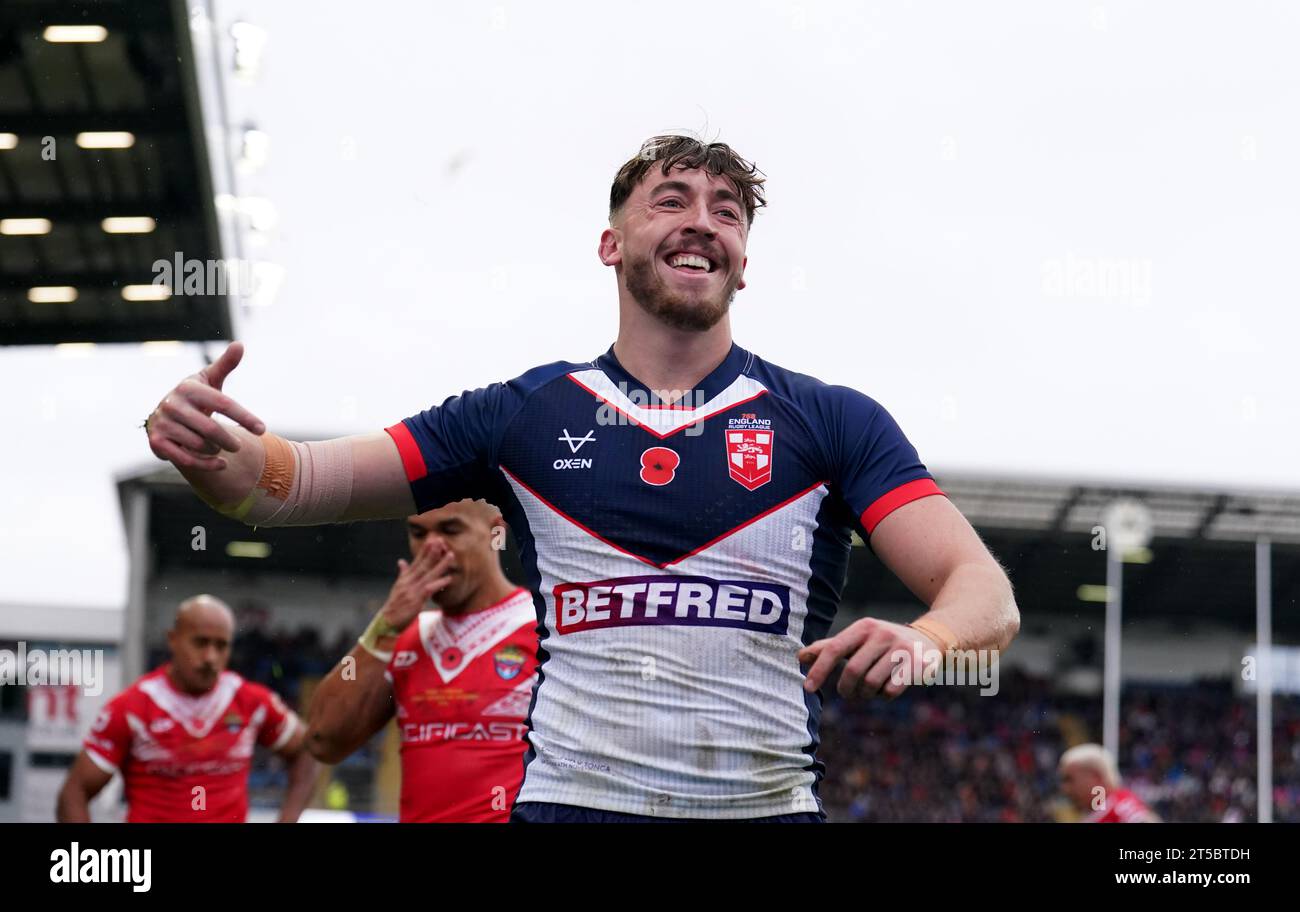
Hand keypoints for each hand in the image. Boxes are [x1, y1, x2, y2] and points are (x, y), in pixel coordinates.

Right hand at [146, 341, 265, 470]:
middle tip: (240, 445)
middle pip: (212, 429)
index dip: (245, 417)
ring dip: (217, 450)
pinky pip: (187, 460)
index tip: (263, 430)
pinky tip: (221, 464)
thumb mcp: (210, 380)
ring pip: (201, 445)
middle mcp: (172, 404)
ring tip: (220, 447)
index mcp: (188, 387)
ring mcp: (163, 424)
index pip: (223, 403)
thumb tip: (239, 344)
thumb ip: (225, 364)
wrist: (165, 416)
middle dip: (230, 440)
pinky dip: (208, 465)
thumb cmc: (196, 397)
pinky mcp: (157, 443)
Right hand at [379, 537, 455, 631]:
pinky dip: (439, 583)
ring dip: (440, 564)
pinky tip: (448, 578)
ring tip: (451, 555)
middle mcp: (408, 582)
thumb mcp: (398, 587)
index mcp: (405, 578)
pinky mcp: (416, 600)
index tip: (432, 539)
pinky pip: (429, 589)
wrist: (387, 621)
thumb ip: (403, 573)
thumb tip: (401, 561)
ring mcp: (412, 591)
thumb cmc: (394, 605)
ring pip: (428, 574)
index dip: (425, 550)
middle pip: (422, 564)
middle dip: (432, 552)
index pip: (416, 561)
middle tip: (441, 540)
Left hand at [798, 617, 941, 699]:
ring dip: (865, 695)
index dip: (819, 669)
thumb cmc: (883, 643)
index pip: (834, 648)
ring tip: (867, 692)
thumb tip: (799, 657)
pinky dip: (884, 696)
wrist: (928, 639)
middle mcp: (882, 634)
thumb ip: (830, 647)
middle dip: (846, 689)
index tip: (808, 688)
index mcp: (864, 627)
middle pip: (853, 671)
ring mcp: (901, 649)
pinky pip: (891, 691)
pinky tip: (887, 689)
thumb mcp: (858, 639)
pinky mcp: (917, 665)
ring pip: (871, 684)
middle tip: (847, 694)